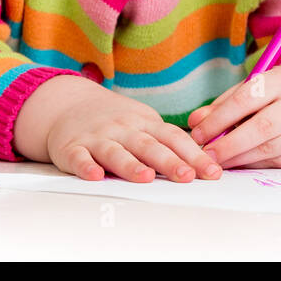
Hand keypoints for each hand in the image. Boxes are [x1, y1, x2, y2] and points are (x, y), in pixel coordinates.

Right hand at [44, 82, 221, 182]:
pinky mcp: (72, 148)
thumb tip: (204, 164)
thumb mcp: (143, 123)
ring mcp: (98, 138)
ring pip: (117, 152)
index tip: (213, 172)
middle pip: (150, 146)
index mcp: (145, 124)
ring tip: (146, 178)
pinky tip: (95, 176)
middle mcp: (124, 129)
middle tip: (188, 176)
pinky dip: (86, 167)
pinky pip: (80, 157)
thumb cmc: (115, 121)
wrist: (68, 103)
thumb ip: (168, 142)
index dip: (195, 155)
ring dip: (131, 165)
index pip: (174, 138)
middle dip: (170, 162)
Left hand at [185, 68, 280, 169]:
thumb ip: (223, 105)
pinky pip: (277, 163)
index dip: (219, 118)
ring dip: (238, 159)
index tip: (198, 133)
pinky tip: (239, 163)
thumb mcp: (252, 90)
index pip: (247, 99)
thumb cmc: (275, 96)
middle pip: (262, 128)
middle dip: (229, 145)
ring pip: (269, 150)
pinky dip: (254, 165)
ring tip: (217, 162)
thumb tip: (195, 122)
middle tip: (205, 155)